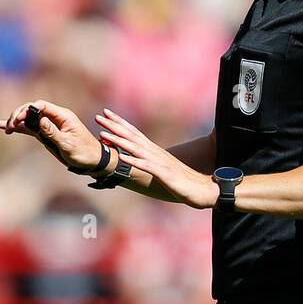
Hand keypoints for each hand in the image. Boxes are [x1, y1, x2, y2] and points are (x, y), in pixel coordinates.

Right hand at [0, 99, 104, 172]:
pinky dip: (20, 128)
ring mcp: (49, 126)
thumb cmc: (84, 152)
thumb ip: (53, 132)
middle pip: (32, 110)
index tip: (18, 119)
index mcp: (63, 116)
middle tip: (10, 126)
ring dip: (16, 121)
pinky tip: (6, 128)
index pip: (41, 106)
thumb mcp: (69, 144)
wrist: (93, 161)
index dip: (28, 109)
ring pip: (29, 119)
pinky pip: (31, 129)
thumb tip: (40, 120)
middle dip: (19, 115)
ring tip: (3, 127)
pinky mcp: (46, 134)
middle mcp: (55, 118)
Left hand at [95, 108, 217, 208]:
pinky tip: (122, 157)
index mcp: (155, 151)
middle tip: (98, 116)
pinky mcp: (164, 174)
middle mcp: (156, 153)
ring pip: (136, 148)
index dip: (120, 123)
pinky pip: (146, 166)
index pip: (135, 133)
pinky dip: (134, 161)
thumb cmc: (184, 182)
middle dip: (114, 126)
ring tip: (103, 134)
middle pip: (133, 136)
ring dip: (119, 140)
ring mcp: (160, 162)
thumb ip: (152, 164)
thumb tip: (140, 161)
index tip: (106, 114)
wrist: (204, 189)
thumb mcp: (164, 171)